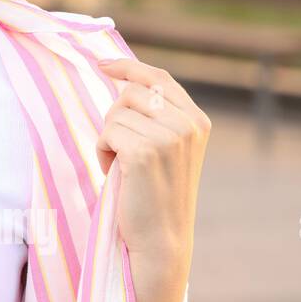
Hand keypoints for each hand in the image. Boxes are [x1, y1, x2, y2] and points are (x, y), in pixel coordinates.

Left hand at [95, 57, 210, 267]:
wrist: (162, 237)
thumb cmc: (156, 193)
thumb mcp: (167, 147)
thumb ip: (157, 116)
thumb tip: (124, 82)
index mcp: (197, 120)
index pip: (159, 78)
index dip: (128, 67)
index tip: (103, 64)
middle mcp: (188, 124)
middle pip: (130, 93)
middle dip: (115, 119)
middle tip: (124, 152)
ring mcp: (168, 137)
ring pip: (115, 113)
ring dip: (109, 138)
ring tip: (124, 167)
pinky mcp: (144, 151)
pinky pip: (106, 132)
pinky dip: (103, 151)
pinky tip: (117, 174)